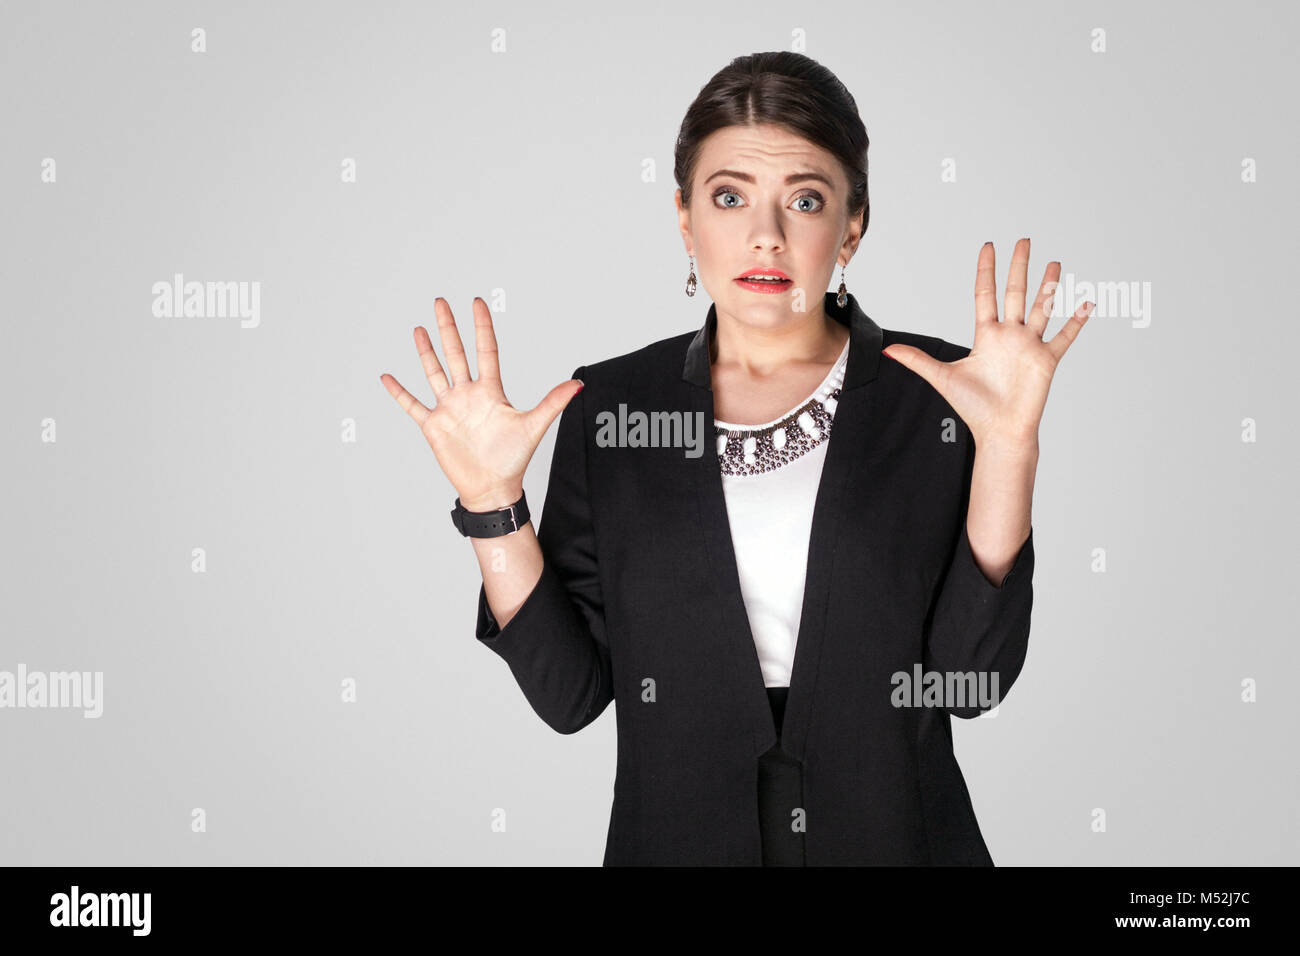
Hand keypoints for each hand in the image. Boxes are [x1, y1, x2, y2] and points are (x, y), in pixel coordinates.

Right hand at [380, 297, 583, 510]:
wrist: (492, 488)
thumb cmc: (513, 459)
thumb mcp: (533, 426)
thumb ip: (553, 402)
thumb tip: (578, 384)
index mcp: (491, 391)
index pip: (485, 350)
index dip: (481, 327)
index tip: (477, 303)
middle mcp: (468, 395)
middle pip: (456, 353)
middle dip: (448, 328)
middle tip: (441, 301)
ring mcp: (450, 408)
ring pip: (434, 372)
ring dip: (426, 351)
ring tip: (420, 329)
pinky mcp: (434, 426)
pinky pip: (412, 405)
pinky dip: (399, 392)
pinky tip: (388, 377)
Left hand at [881, 238, 1091, 451]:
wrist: (998, 431)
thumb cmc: (973, 408)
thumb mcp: (942, 377)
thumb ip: (917, 360)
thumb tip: (887, 350)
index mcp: (986, 336)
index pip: (986, 294)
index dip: (986, 271)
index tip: (988, 246)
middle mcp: (1009, 336)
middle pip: (1016, 293)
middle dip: (1019, 267)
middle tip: (1024, 241)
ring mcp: (1029, 346)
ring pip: (1041, 308)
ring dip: (1048, 286)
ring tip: (1054, 264)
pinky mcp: (1046, 360)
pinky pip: (1064, 336)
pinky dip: (1076, 321)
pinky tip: (1085, 302)